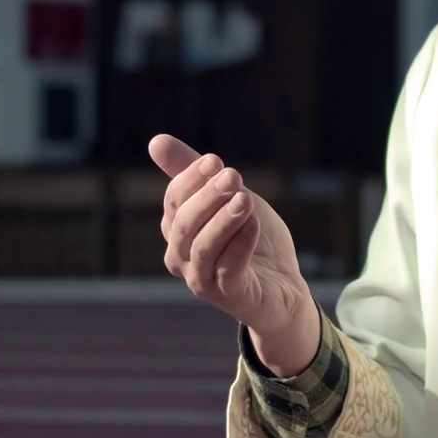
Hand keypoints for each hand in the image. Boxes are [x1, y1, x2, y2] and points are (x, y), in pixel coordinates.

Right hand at [149, 134, 319, 375]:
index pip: (174, 200)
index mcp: (177, 230)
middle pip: (184, 223)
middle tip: (233, 175)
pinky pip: (228, 269)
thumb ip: (195, 173)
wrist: (282, 285)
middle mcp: (181, 257)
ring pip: (204, 246)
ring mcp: (201, 279)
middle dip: (208, 196)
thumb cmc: (249, 237)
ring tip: (245, 199)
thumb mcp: (227, 197)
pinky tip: (254, 225)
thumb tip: (155, 141)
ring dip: (224, 220)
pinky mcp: (228, 295)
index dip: (192, 177)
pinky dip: (240, 245)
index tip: (215, 160)